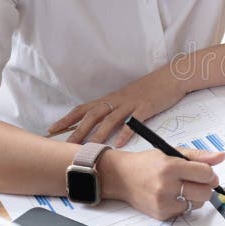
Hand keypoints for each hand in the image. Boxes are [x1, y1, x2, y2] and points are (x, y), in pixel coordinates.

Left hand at [48, 66, 185, 146]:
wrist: (171, 76)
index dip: (67, 119)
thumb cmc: (150, 88)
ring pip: (110, 119)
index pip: (84, 108)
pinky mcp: (146, 107)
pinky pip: (133, 121)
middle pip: (93, 115)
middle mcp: (117, 100)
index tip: (52, 130)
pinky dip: (125, 132)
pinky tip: (118, 143)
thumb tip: (101, 124)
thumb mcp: (128, 97)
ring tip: (89, 148)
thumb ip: (115, 109)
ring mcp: (131, 103)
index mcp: (111, 98)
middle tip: (66, 145)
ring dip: (98, 135)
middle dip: (78, 131)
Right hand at [103, 148, 224, 220]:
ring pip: (197, 203)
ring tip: (184, 187)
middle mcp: (166, 186)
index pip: (205, 173)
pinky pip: (185, 211)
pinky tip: (174, 195)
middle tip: (200, 181)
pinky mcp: (161, 214)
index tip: (208, 173)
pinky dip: (184, 204)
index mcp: (170, 167)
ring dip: (196, 196)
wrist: (122, 177)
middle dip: (207, 186)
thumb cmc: (148, 163)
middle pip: (204, 192)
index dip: (211, 173)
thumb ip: (198, 156)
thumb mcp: (172, 152)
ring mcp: (163, 202)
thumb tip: (221, 157)